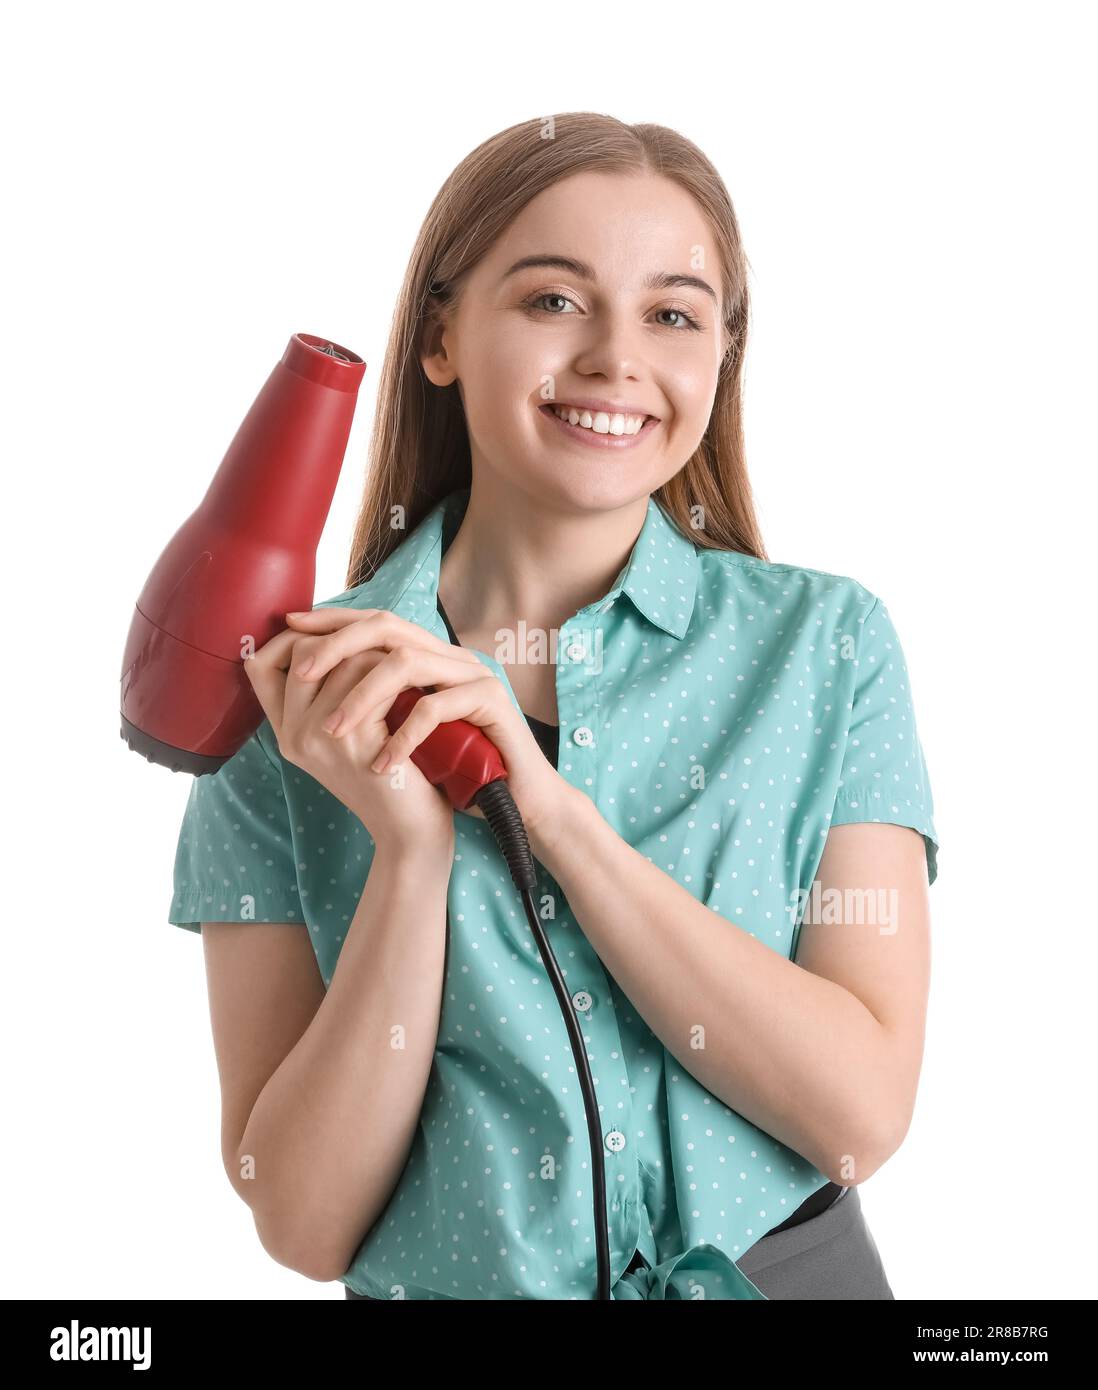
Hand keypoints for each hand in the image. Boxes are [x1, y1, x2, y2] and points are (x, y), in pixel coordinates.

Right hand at [243, 611, 455, 850]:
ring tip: (404, 673)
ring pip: (343, 660)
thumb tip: (327, 634)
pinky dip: (398, 676)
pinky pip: (370, 678)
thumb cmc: (388, 774)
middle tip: (383, 653)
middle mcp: (293, 736)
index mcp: (285, 733)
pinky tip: (415, 691)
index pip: (260, 666)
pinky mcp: (353, 742)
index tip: (330, 637)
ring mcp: (319, 739)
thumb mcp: (345, 735)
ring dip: (380, 655)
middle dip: (345, 640)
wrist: (411, 829)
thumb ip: (328, 697)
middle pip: (302, 653)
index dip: (290, 640)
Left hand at [282, 606, 573, 846]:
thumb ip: (374, 704)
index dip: (333, 620)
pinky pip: (438, 708)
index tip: (290, 627)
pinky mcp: (492, 702)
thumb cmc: (455, 770)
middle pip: (389, 626)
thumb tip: (310, 688)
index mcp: (432, 657)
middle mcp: (453, 656)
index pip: (377, 620)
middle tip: (303, 675)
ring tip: (333, 731)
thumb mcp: (404, 731)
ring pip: (407, 662)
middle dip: (338, 646)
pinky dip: (404, 737)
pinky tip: (382, 764)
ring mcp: (475, 674)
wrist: (514, 802)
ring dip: (363, 697)